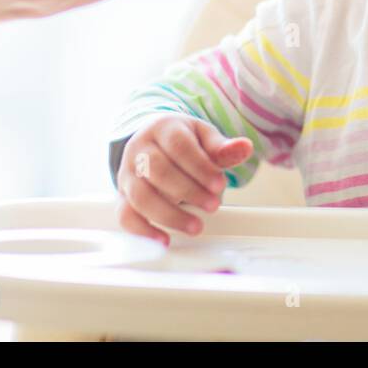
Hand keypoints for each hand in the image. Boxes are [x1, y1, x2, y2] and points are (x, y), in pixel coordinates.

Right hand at [116, 115, 254, 245]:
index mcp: (163, 128)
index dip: (200, 167)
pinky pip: (125, 215)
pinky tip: (164, 239)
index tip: (219, 185)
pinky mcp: (122, 196)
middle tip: (213, 205)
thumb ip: (222, 147)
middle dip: (188, 191)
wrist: (154, 141)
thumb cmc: (183, 141)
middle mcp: (140, 149)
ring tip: (196, 226)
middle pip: (158, 170)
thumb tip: (245, 147)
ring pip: (141, 195)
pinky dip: (142, 231)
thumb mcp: (204, 137)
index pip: (179, 146)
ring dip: (169, 214)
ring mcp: (127, 174)